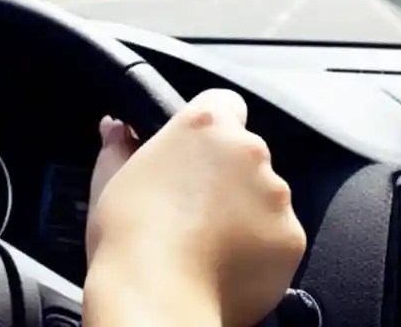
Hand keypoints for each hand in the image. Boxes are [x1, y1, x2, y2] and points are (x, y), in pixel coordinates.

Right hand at [84, 89, 305, 326]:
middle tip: (193, 207)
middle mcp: (248, 151)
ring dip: (245, 211)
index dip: (211, 128)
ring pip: (265, 195)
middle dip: (228, 175)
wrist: (156, 298)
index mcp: (205, 125)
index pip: (225, 103)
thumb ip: (119, 147)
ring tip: (207, 242)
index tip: (196, 153)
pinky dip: (259, 248)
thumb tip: (116, 130)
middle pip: (246, 153)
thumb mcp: (110, 181)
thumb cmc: (128, 237)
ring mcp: (275, 195)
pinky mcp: (291, 237)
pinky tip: (225, 264)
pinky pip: (277, 236)